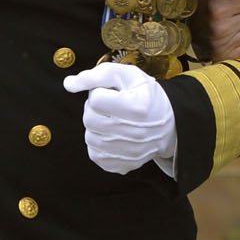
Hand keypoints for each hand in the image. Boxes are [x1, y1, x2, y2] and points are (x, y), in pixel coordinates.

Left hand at [63, 62, 178, 175]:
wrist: (170, 124)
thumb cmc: (146, 96)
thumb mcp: (128, 75)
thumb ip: (97, 75)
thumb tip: (69, 84)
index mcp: (137, 107)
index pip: (95, 99)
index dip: (99, 92)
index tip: (112, 94)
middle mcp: (134, 133)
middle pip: (89, 119)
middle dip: (94, 109)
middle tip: (109, 106)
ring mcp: (129, 152)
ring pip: (89, 137)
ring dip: (95, 126)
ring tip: (110, 120)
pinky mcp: (123, 165)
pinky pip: (94, 155)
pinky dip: (97, 144)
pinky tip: (110, 135)